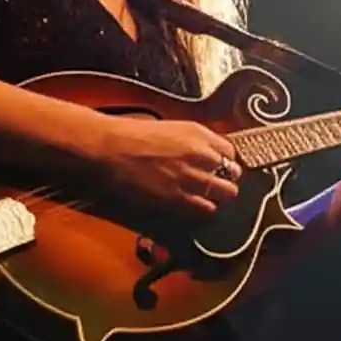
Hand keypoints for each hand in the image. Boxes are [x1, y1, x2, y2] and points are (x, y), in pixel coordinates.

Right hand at [92, 118, 242, 217]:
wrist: (107, 149)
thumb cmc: (128, 136)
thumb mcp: (168, 129)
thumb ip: (190, 142)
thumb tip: (202, 154)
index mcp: (198, 133)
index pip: (230, 151)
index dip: (224, 162)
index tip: (219, 168)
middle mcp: (201, 154)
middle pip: (233, 174)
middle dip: (225, 181)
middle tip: (215, 187)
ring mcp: (192, 177)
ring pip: (224, 194)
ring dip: (216, 198)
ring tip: (205, 200)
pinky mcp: (179, 199)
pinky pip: (205, 210)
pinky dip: (203, 211)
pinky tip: (192, 209)